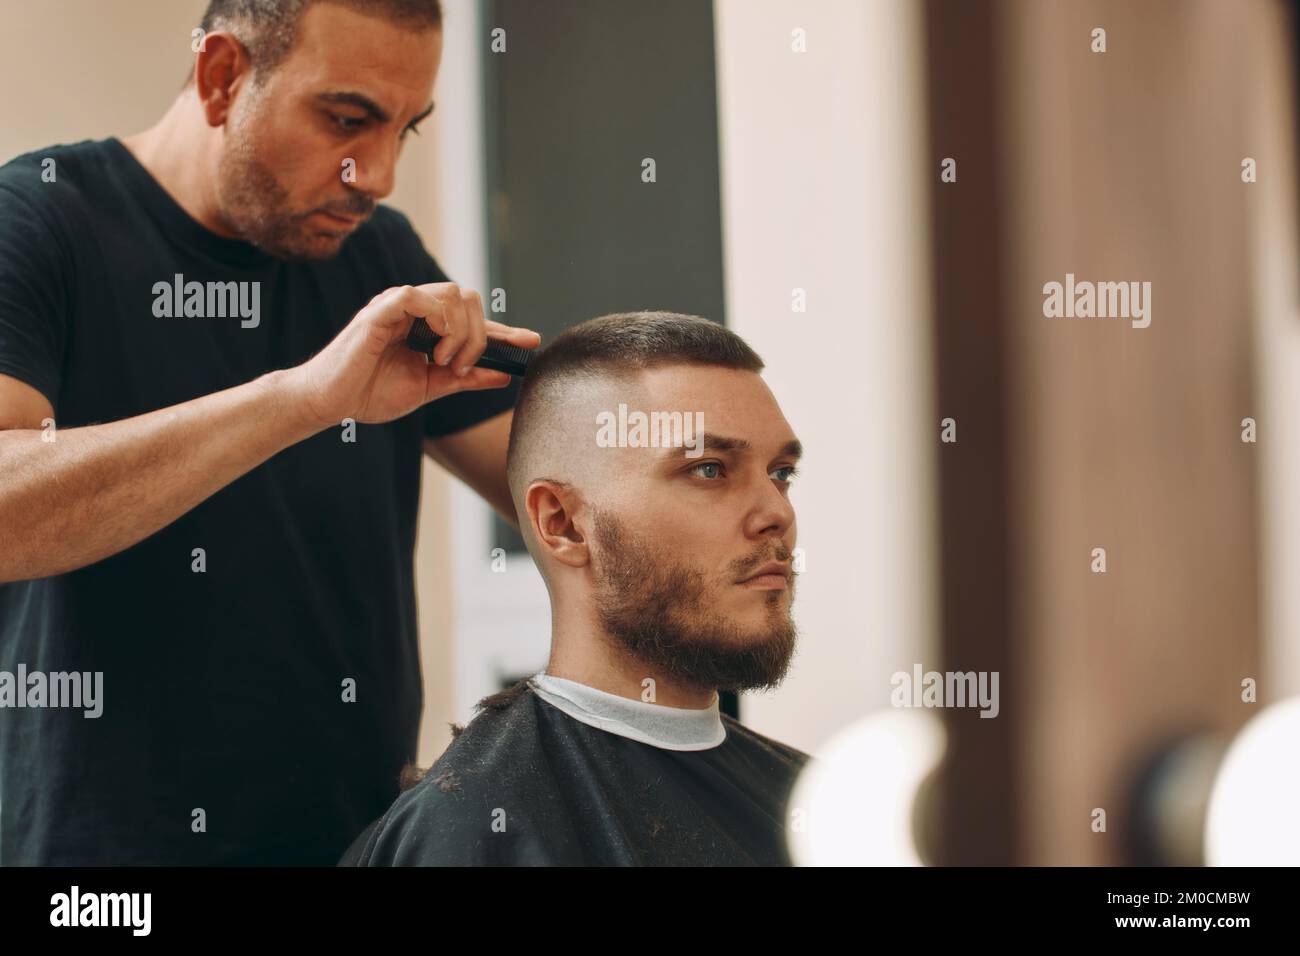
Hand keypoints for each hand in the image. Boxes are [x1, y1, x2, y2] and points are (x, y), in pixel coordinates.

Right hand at [287, 283, 540, 427]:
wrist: (331, 403)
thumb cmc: (371, 393)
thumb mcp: (430, 387)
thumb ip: (465, 379)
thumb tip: (504, 376)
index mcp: (426, 325)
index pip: (473, 318)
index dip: (503, 330)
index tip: (530, 343)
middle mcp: (415, 309)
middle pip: (469, 298)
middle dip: (480, 334)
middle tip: (465, 367)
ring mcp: (398, 305)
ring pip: (452, 293)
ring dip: (461, 332)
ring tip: (446, 362)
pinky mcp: (381, 308)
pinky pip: (420, 297)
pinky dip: (438, 322)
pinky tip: (434, 351)